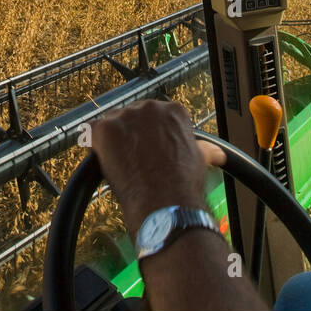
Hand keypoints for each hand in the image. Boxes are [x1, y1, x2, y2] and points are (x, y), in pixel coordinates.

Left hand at [91, 100, 224, 236]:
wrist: (165, 203)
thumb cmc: (183, 183)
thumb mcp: (200, 159)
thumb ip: (205, 149)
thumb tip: (218, 154)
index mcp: (173, 110)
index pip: (156, 117)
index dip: (151, 136)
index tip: (151, 151)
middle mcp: (149, 107)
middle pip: (132, 117)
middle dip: (132, 136)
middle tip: (135, 160)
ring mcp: (124, 117)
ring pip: (112, 125)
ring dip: (114, 142)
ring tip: (123, 165)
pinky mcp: (103, 130)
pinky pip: (91, 134)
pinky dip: (95, 147)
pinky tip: (105, 162)